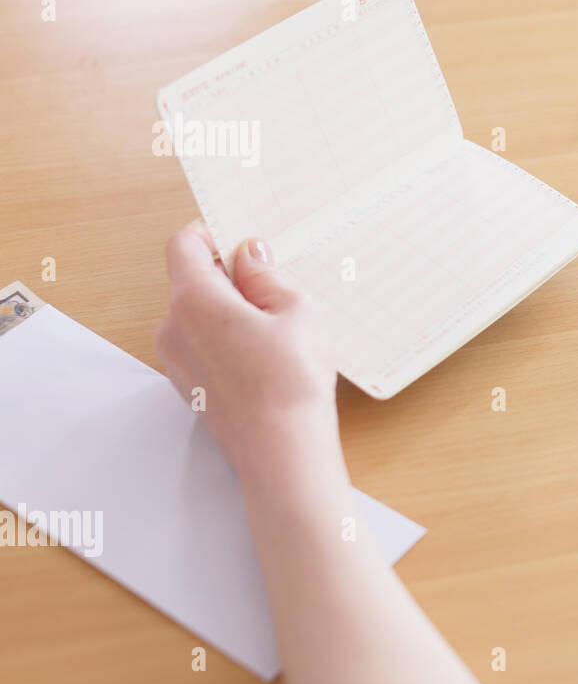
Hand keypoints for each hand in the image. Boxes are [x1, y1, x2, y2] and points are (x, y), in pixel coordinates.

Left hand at [154, 221, 339, 478]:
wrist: (283, 450)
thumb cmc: (292, 379)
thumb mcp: (298, 310)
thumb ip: (266, 276)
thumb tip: (250, 257)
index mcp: (194, 300)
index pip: (183, 245)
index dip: (210, 233)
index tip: (240, 236)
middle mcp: (173, 329)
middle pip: (191, 281)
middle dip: (229, 275)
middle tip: (275, 282)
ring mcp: (177, 363)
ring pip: (198, 317)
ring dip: (230, 310)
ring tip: (278, 325)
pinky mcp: (191, 388)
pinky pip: (203, 347)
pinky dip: (228, 340)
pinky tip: (268, 355)